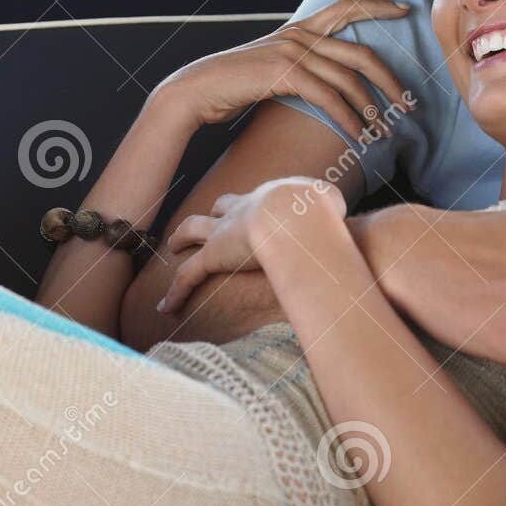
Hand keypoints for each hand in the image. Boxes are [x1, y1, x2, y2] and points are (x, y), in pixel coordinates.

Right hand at [154, 0, 414, 140]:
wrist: (197, 89)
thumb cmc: (234, 84)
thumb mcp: (272, 65)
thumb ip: (298, 63)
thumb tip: (325, 79)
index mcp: (298, 28)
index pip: (345, 8)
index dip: (376, 7)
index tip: (404, 9)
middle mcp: (299, 35)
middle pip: (360, 53)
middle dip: (390, 80)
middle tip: (407, 104)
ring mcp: (292, 51)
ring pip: (348, 80)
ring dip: (371, 111)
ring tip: (384, 133)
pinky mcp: (284, 73)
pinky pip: (329, 98)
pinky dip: (349, 119)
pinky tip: (359, 136)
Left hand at [156, 177, 343, 313]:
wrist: (298, 216)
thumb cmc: (320, 211)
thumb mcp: (332, 203)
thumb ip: (332, 209)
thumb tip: (341, 217)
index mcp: (271, 197)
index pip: (259, 199)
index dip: (255, 206)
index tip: (257, 212)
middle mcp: (243, 209)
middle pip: (222, 207)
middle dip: (215, 214)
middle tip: (210, 222)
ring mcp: (224, 231)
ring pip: (194, 230)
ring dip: (182, 238)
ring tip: (173, 246)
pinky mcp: (214, 256)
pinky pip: (188, 276)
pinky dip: (175, 292)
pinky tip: (164, 307)